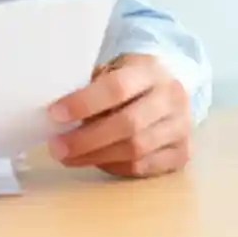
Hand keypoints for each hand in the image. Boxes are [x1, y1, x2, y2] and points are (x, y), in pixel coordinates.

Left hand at [46, 54, 192, 177]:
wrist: (171, 88)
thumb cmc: (131, 78)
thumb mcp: (113, 69)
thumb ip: (91, 86)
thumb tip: (56, 115)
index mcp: (150, 70)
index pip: (117, 88)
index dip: (84, 103)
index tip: (54, 114)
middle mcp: (172, 98)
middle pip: (128, 125)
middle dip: (86, 140)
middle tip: (56, 147)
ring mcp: (181, 127)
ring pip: (136, 150)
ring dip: (96, 157)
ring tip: (68, 157)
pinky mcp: (183, 153)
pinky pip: (144, 167)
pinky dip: (115, 167)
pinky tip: (95, 161)